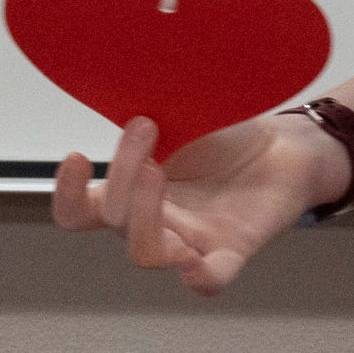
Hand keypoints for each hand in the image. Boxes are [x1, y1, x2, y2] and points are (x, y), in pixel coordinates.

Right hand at [48, 112, 342, 295]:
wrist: (287, 146)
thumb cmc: (230, 133)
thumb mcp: (179, 110)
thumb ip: (144, 105)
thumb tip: (115, 71)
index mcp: (133, 193)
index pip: (79, 213)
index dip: (66, 194)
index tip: (78, 156)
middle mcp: (156, 223)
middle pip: (113, 221)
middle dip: (121, 170)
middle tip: (146, 125)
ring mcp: (192, 241)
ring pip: (146, 254)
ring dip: (143, 213)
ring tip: (158, 171)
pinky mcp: (232, 250)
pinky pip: (208, 281)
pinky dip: (197, 275)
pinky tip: (193, 256)